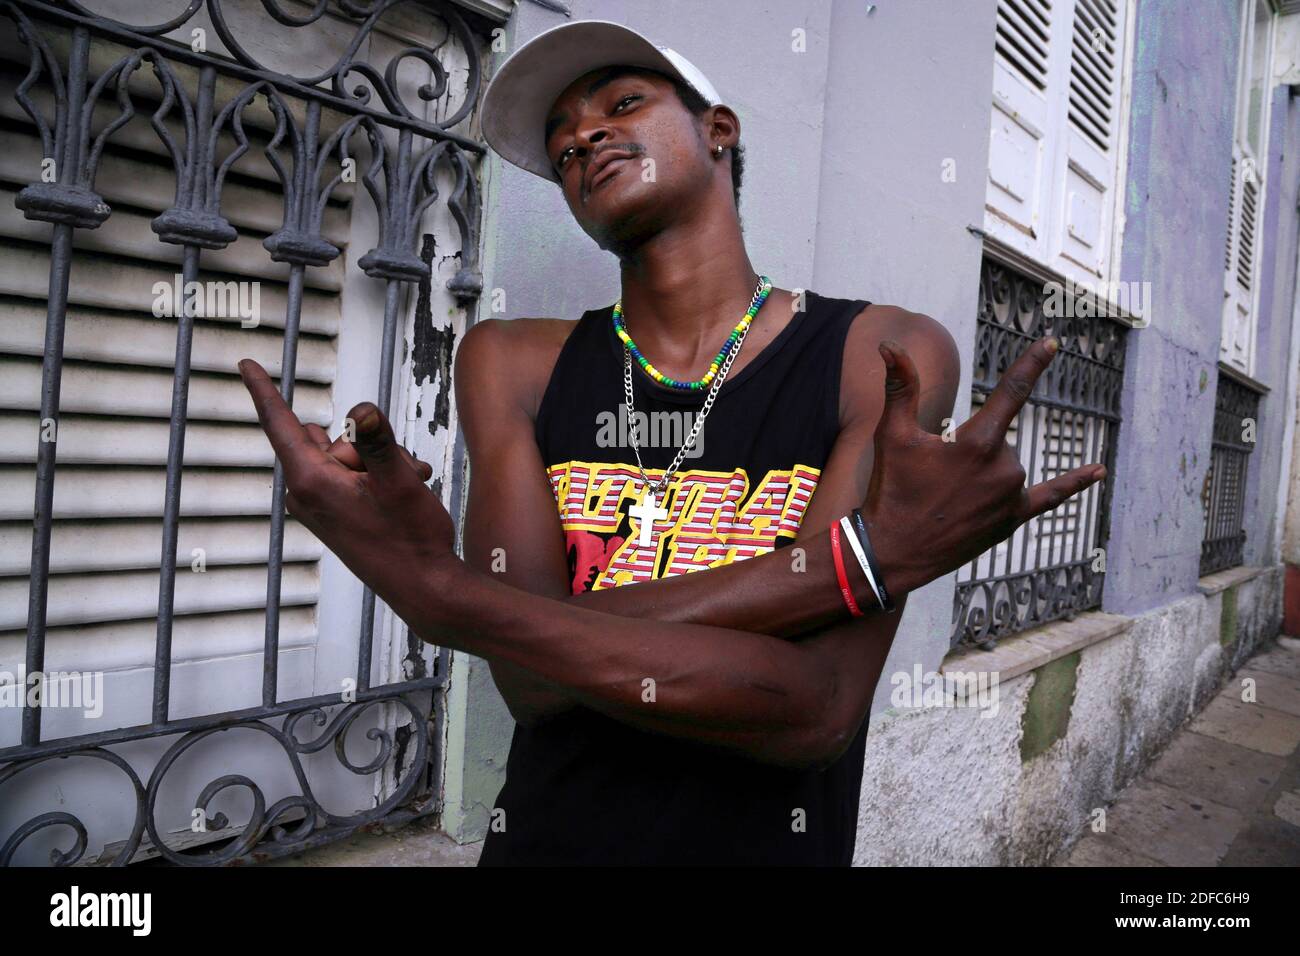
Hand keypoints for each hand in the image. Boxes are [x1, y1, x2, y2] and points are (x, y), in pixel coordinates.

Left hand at [238, 358, 457, 609]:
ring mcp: (318, 505)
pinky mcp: (332, 513)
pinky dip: (378, 475)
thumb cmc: (411, 538)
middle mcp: (306, 493)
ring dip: (380, 460)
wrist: (423, 586)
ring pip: (346, 455)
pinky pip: (350, 475)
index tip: (245, 364)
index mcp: (311, 481)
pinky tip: (405, 491)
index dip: (264, 390)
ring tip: (409, 483)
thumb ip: (377, 441)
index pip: (281, 424)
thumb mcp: (400, 481)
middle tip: (397, 470)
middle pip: (329, 439)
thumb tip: (360, 409)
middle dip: (366, 442)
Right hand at [860, 336, 1106, 596]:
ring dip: (982, 470)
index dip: (1032, 364)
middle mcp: (1004, 467)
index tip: (1051, 342)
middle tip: (934, 476)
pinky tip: (1098, 471)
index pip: (1012, 391)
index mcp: (978, 442)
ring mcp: (1012, 496)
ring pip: (1007, 464)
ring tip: (946, 497)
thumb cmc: (891, 491)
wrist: (895, 553)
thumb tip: (889, 345)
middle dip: (969, 447)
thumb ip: (901, 387)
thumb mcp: (892, 435)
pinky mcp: (1013, 518)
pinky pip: (1050, 496)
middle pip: (998, 437)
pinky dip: (1074, 483)